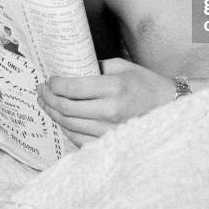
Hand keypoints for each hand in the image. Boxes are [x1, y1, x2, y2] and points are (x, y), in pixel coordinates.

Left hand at [37, 58, 174, 146]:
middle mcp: (110, 110)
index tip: (49, 79)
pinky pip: (78, 138)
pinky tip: (61, 118)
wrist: (167, 106)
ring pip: (69, 125)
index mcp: (114, 87)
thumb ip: (95, 66)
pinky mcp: (109, 142)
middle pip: (66, 108)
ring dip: (52, 113)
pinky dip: (66, 128)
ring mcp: (109, 130)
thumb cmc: (145, 83)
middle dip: (48, 98)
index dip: (55, 84)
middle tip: (41, 90)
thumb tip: (70, 67)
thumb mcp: (122, 66)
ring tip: (46, 102)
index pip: (73, 88)